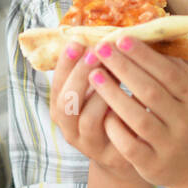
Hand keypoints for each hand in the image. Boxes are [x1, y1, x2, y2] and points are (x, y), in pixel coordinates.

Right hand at [48, 38, 146, 180]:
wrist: (130, 152)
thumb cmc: (115, 113)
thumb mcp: (101, 91)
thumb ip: (97, 70)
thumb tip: (103, 33)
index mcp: (62, 107)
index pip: (57, 83)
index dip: (64, 64)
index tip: (77, 42)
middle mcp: (69, 127)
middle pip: (65, 101)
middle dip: (78, 74)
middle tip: (95, 54)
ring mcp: (87, 143)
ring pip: (84, 118)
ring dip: (98, 92)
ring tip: (111, 72)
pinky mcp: (108, 153)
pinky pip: (110, 132)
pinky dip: (116, 112)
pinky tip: (128, 95)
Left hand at [86, 36, 187, 187]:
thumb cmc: (184, 116)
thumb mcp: (186, 91)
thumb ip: (168, 65)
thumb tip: (142, 32)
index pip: (168, 73)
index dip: (144, 56)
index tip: (121, 38)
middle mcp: (183, 120)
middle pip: (151, 92)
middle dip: (124, 69)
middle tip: (101, 49)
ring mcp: (168, 144)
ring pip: (139, 119)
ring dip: (115, 96)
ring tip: (94, 75)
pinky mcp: (153, 164)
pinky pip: (131, 146)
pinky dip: (116, 130)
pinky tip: (101, 114)